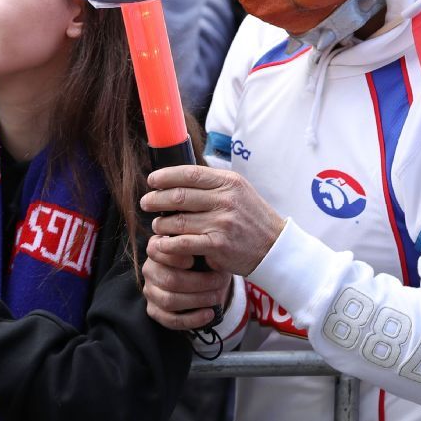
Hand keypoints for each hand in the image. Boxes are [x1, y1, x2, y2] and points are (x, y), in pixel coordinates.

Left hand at [140, 165, 285, 275]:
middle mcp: (226, 200)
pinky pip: (182, 243)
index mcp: (229, 182)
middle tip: (146, 202)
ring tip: (157, 225)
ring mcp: (221, 222)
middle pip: (179, 196)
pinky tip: (161, 244)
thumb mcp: (239, 192)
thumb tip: (179, 178)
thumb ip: (214, 184)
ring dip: (160, 224)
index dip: (165, 176)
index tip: (152, 180)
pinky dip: (167, 244)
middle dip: (156, 199)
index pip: (189, 173)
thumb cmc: (252, 219)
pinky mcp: (217, 245)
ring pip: (177, 220)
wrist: (274, 247)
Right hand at [142, 247, 232, 330]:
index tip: (192, 261)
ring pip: (169, 301)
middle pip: (169, 279)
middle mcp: (150, 269)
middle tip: (219, 282)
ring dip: (197, 300)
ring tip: (216, 297)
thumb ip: (200, 248)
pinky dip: (193, 319)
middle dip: (198, 283)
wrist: (205, 279)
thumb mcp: (202, 249)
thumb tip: (210, 256)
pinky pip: (171, 320)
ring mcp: (150, 291)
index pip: (156, 251)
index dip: (173, 257)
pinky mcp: (154, 311)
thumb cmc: (203, 259)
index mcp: (158, 248)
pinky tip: (209, 314)